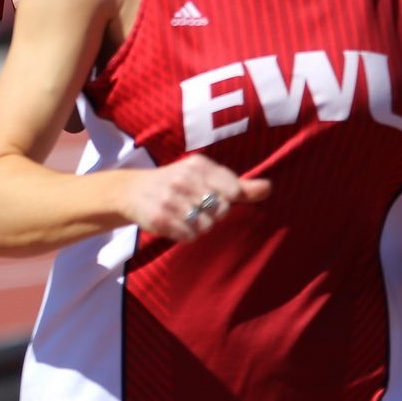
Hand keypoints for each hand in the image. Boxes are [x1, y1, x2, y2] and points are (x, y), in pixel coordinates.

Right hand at [123, 154, 270, 241]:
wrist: (132, 191)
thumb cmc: (177, 184)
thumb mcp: (206, 178)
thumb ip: (240, 186)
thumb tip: (269, 188)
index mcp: (198, 165)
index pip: (233, 191)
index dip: (226, 199)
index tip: (211, 195)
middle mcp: (183, 178)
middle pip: (221, 210)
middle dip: (212, 214)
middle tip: (193, 206)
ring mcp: (170, 198)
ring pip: (206, 226)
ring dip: (198, 226)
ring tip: (183, 216)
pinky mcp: (159, 217)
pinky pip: (189, 235)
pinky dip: (185, 234)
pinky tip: (174, 224)